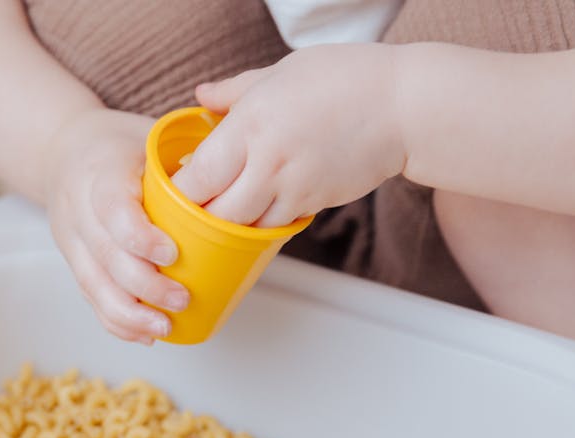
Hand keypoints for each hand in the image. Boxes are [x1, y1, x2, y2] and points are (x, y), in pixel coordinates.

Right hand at [43, 108, 189, 343]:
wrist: (63, 150)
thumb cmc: (118, 144)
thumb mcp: (148, 135)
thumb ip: (187, 155)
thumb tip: (241, 177)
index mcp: (101, 172)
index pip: (113, 209)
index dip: (139, 236)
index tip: (172, 253)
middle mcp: (78, 207)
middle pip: (105, 255)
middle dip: (144, 285)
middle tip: (181, 299)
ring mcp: (71, 238)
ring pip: (94, 283)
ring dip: (130, 313)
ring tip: (164, 326)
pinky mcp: (72, 260)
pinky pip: (90, 296)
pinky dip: (116, 320)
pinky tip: (144, 333)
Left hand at [170, 44, 405, 227]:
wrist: (403, 106)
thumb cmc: (345, 79)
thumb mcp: (281, 72)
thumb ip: (234, 91)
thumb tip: (201, 96)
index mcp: (251, 122)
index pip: (200, 175)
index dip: (178, 191)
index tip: (171, 188)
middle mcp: (269, 161)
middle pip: (217, 214)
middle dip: (198, 218)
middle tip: (190, 211)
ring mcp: (294, 188)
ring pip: (246, 229)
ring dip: (229, 227)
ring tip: (220, 214)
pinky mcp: (316, 203)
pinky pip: (277, 227)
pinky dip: (261, 225)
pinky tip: (257, 211)